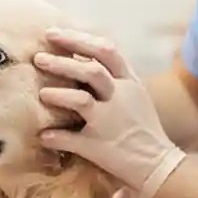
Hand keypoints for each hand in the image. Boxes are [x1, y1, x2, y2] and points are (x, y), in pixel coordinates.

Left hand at [35, 28, 184, 193]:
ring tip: (42, 93)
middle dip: (62, 61)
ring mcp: (109, 122)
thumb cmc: (143, 127)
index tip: (53, 33)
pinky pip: (71, 139)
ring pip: (81, 100)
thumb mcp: (135, 94)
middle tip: (38, 58)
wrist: (159, 165)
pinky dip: (55, 136)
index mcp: (129, 82)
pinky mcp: (99, 146)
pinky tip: (43, 134)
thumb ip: (113, 76)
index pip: (105, 51)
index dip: (77, 39)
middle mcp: (120, 97)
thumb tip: (80, 56)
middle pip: (91, 70)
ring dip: (58, 94)